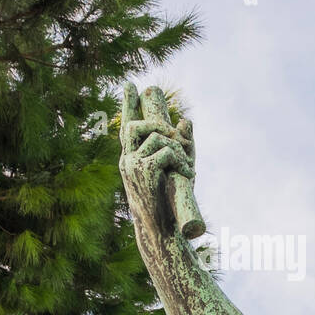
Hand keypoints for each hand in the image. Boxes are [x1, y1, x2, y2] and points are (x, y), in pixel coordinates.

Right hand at [118, 82, 202, 238]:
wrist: (160, 229)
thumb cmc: (168, 204)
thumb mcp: (176, 170)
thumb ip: (182, 145)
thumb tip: (186, 119)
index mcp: (131, 159)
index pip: (127, 127)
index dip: (128, 105)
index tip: (130, 85)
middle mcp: (126, 160)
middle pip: (136, 125)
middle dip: (158, 124)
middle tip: (176, 138)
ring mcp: (132, 165)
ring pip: (158, 138)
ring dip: (178, 148)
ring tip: (187, 168)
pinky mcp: (143, 170)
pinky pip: (166, 151)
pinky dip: (181, 159)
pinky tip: (188, 174)